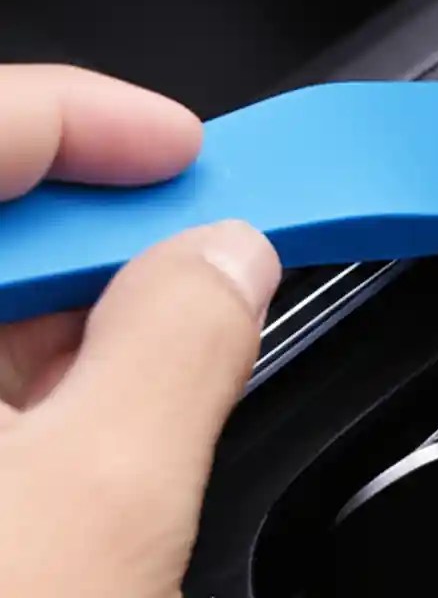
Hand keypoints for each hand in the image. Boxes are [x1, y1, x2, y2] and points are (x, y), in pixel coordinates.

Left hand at [0, 65, 280, 596]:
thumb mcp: (102, 504)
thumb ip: (186, 344)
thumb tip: (229, 260)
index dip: (90, 119)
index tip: (195, 155)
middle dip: (87, 233)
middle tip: (199, 262)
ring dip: (55, 319)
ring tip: (145, 370)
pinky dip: (11, 388)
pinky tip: (69, 434)